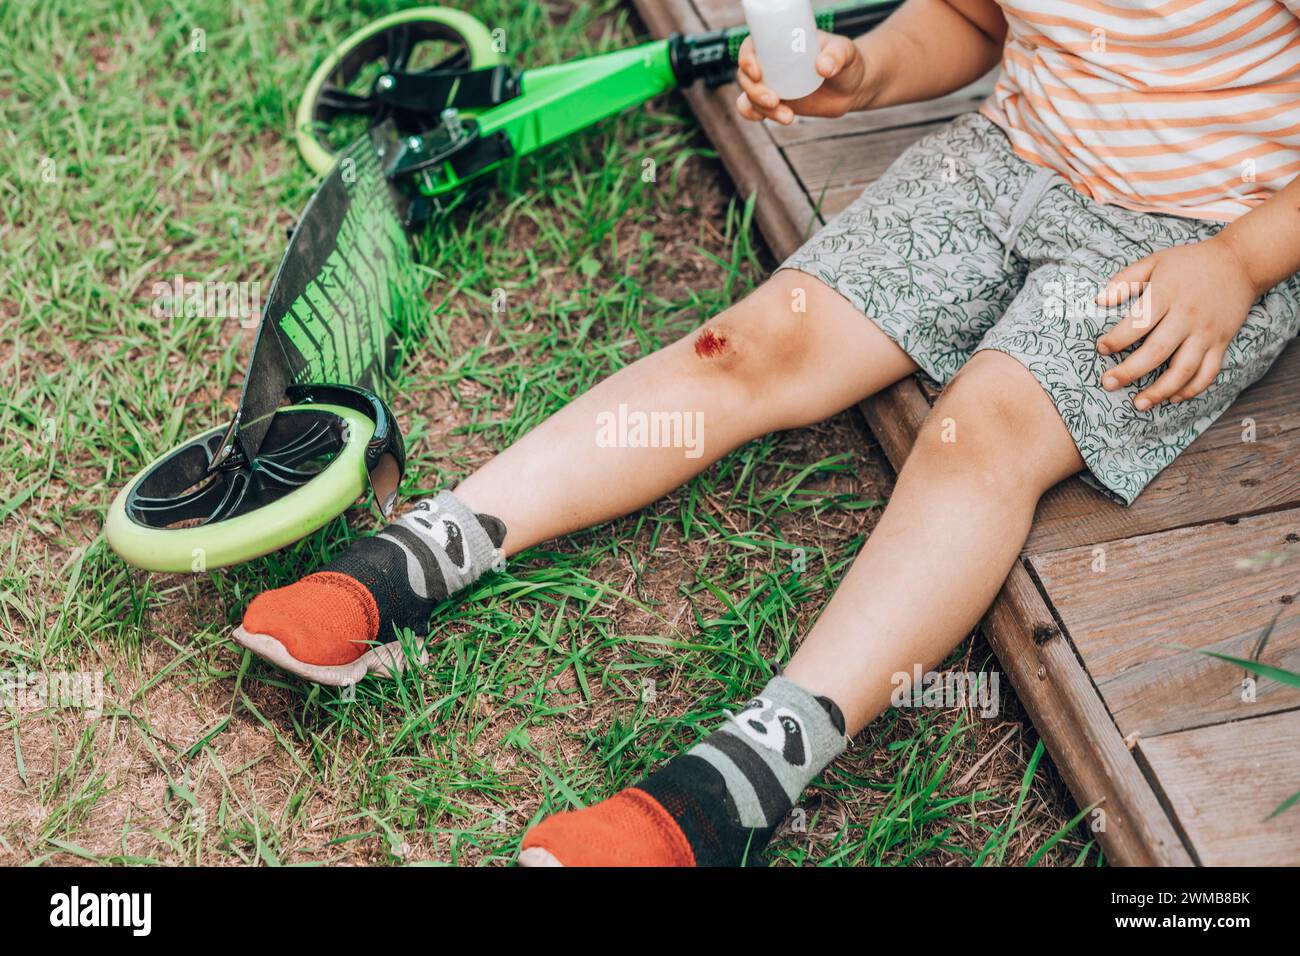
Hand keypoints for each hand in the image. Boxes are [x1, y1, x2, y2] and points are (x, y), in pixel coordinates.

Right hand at [735, 32, 871, 123]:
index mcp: (781, 43)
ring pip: (748, 95)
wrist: (853, 88)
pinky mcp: (776, 103)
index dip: (746, 58)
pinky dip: (754, 115)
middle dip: (754, 91)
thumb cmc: (848, 63)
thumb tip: (822, 67)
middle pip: (745, 75)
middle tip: (774, 101)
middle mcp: (771, 62)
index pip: (752, 46)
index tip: (758, 72)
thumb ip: (837, 55)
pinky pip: (754, 109)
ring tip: (787, 117)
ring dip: (759, 108)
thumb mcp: (846, 53)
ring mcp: (772, 83)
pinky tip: (767, 120)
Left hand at [1094, 237, 1258, 409]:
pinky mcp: (1222, 342)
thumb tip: (1099, 300)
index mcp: (1167, 295)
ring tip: (1139, 404)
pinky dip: (1192, 389)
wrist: (1239, 262)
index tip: (1100, 349)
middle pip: (1157, 352)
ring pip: (1184, 369)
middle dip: (1130, 371)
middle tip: (1108, 384)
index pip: (1138, 323)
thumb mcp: (1155, 261)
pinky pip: (1209, 372)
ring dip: (1161, 390)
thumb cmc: (1189, 263)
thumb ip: (1125, 280)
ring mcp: (1207, 332)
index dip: (1116, 339)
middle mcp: (1188, 317)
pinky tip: (1173, 398)